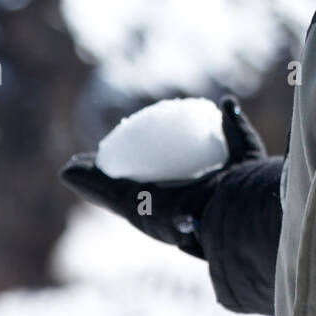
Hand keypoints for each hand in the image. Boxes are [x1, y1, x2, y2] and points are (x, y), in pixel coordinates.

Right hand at [59, 95, 267, 245]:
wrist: (243, 205)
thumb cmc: (247, 184)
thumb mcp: (241, 148)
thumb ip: (234, 127)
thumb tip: (226, 102)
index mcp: (186, 199)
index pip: (153, 187)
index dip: (136, 175)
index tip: (122, 158)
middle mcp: (164, 210)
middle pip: (125, 192)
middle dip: (103, 181)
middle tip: (87, 164)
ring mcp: (148, 213)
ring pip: (111, 193)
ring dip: (90, 181)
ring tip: (72, 167)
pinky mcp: (138, 210)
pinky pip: (107, 194)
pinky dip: (87, 183)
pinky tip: (68, 172)